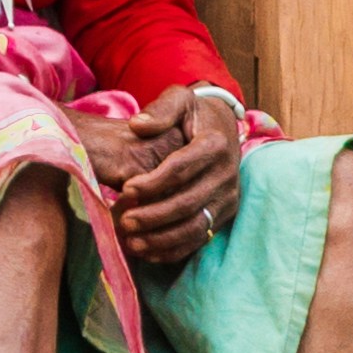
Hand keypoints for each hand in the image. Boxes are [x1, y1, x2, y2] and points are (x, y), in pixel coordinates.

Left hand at [110, 82, 241, 271]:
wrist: (222, 127)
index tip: (125, 189)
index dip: (152, 182)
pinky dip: (174, 250)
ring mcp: (228, 197)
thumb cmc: (193, 114)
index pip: (181, 169)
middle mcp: (227, 174)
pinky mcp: (225, 214)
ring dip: (162, 238)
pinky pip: (200, 239)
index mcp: (215, 144)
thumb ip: (160, 109)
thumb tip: (137, 125)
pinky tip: (147, 252)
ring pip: (195, 226)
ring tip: (132, 242)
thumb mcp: (179, 99)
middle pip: (188, 202)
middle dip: (153, 215)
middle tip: (124, 221)